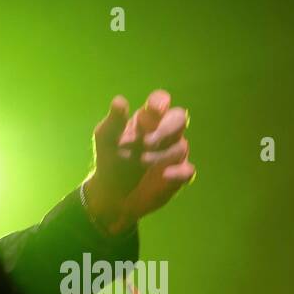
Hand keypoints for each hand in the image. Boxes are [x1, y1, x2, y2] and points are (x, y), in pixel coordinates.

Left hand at [83, 89, 194, 234]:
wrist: (111, 193)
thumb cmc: (110, 158)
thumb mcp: (106, 138)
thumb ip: (114, 121)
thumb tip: (119, 100)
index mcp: (147, 119)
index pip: (160, 102)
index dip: (160, 102)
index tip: (153, 109)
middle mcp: (164, 133)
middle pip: (179, 119)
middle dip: (165, 128)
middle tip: (145, 142)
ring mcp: (173, 153)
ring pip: (181, 146)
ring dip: (161, 154)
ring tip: (141, 161)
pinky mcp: (178, 175)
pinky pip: (187, 170)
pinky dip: (178, 172)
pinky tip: (164, 174)